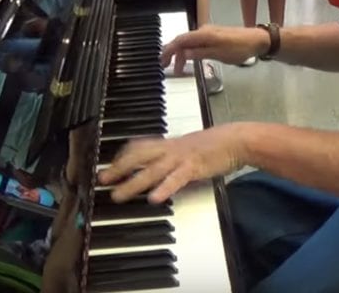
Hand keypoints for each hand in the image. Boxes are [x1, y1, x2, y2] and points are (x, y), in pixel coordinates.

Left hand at [97, 123, 247, 202]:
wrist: (236, 140)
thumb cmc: (216, 144)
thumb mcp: (190, 148)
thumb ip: (173, 156)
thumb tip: (160, 168)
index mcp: (170, 144)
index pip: (140, 146)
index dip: (122, 156)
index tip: (109, 166)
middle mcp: (171, 149)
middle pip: (138, 156)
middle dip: (118, 168)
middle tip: (102, 180)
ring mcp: (181, 158)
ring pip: (152, 170)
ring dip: (133, 183)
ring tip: (118, 195)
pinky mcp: (194, 167)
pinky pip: (176, 178)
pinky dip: (164, 188)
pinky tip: (154, 198)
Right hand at [160, 25, 269, 72]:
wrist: (257, 41)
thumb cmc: (239, 48)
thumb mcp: (219, 54)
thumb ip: (200, 53)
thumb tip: (184, 54)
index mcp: (203, 34)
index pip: (180, 40)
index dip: (169, 50)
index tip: (162, 61)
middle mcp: (203, 32)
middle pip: (182, 42)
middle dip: (173, 54)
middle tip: (166, 67)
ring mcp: (208, 34)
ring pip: (189, 43)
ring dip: (182, 55)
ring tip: (179, 69)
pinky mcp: (213, 37)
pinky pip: (196, 44)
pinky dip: (190, 52)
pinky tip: (190, 60)